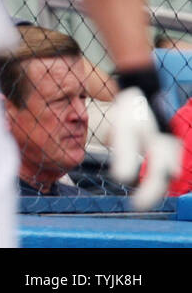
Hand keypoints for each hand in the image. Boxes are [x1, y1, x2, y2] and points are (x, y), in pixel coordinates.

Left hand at [109, 70, 183, 209]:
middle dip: (152, 193)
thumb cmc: (132, 110)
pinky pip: (162, 162)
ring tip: (140, 192)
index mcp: (164, 148)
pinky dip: (154, 171)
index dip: (148, 196)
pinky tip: (141, 174)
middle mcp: (171, 149)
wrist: (141, 87)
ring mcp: (170, 145)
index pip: (158, 180)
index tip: (135, 206)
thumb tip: (121, 180)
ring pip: (164, 171)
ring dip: (153, 183)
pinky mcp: (165, 141)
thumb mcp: (123, 132)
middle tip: (138, 204)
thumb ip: (124, 156)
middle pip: (165, 179)